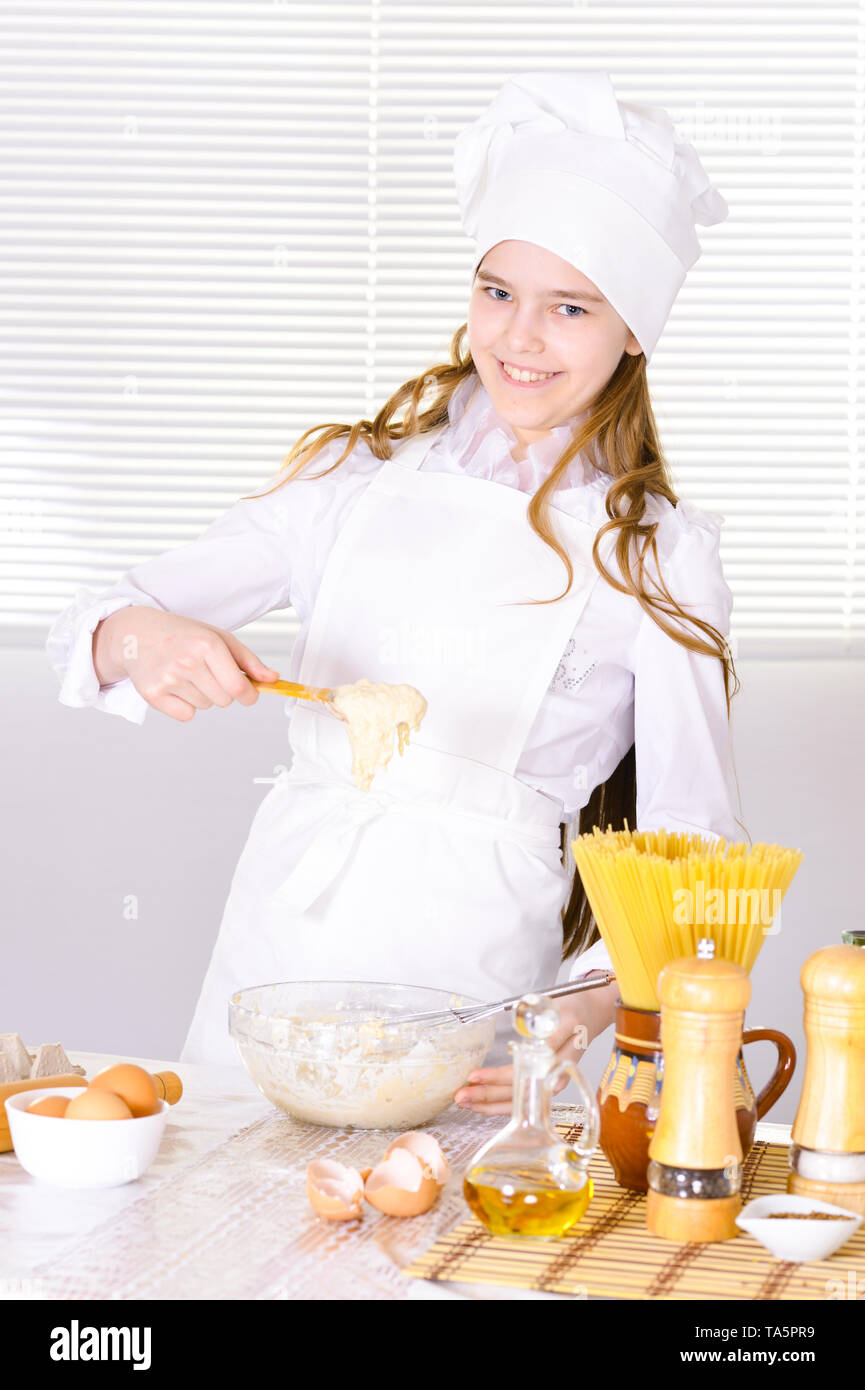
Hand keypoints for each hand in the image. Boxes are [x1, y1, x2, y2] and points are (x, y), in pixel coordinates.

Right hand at [93, 606, 280, 721]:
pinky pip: (186, 715)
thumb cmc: (182, 635)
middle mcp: (187, 662)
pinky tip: (175, 686)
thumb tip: (273, 679)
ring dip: (203, 695)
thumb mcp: (217, 637)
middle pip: (225, 700)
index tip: (248, 694)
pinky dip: (185, 706)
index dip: (249, 695)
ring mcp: (168, 679)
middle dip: (223, 691)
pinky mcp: (153, 694)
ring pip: (206, 706)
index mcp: (207, 644)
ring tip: (187, 674)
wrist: (136, 634)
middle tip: (208, 673)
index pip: (238, 687)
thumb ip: (248, 660)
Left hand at [453, 975, 617, 1115]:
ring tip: (464, 1102)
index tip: (474, 1077)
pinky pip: (522, 1099)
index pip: (521, 1074)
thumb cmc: (573, 1013)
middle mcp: (553, 1078)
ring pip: (518, 1101)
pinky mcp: (545, 1084)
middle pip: (516, 1092)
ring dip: (489, 1104)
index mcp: (557, 1061)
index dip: (496, 1078)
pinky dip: (500, 1103)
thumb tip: (529, 1049)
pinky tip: (481, 1104)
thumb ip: (549, 1034)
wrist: (590, 1014)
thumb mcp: (561, 1016)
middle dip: (486, 1097)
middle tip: (460, 1096)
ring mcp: (550, 1084)